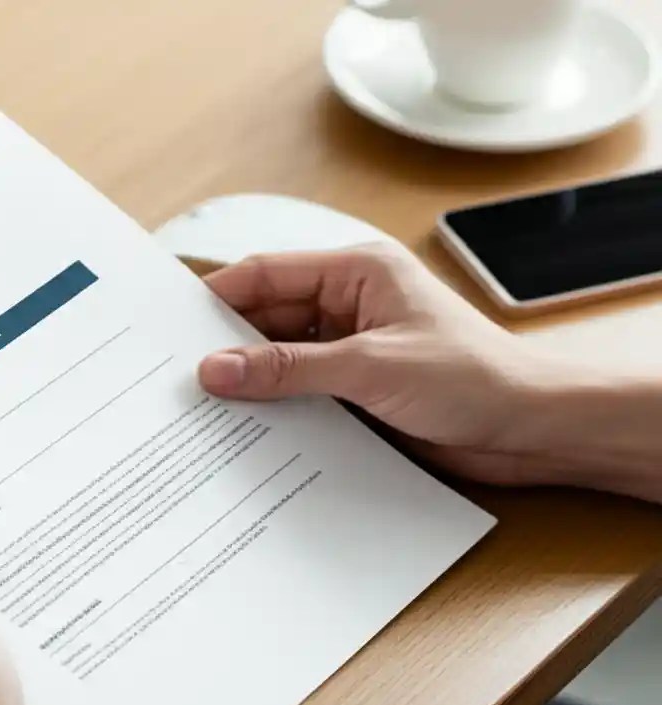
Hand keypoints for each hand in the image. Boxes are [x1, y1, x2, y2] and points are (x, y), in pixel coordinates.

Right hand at [195, 243, 661, 497]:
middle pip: (267, 317)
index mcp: (357, 271)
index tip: (175, 328)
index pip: (268, 274)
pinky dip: (275, 406)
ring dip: (251, 380)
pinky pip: (299, 390)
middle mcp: (349, 303)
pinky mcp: (356, 387)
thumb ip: (288, 369)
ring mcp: (351, 346)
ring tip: (205, 406)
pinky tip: (247, 427)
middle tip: (180, 375)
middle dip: (228, 345)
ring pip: (279, 357)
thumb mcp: (371, 367)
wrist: (533, 430)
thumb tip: (218, 369)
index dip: (219, 299)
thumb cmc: (476, 377)